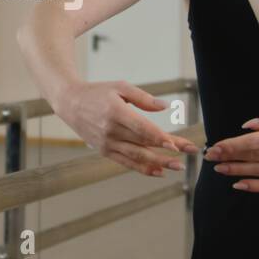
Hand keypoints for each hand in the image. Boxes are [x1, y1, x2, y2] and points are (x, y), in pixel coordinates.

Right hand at [56, 81, 199, 176]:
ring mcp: (107, 143)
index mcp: (115, 112)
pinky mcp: (105, 151)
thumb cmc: (97, 93)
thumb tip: (165, 107)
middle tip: (188, 154)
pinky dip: (143, 169)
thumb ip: (143, 98)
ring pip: (137, 157)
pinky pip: (127, 163)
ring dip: (159, 163)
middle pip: (144, 144)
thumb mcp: (120, 87)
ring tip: (178, 167)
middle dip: (167, 151)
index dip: (160, 138)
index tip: (176, 144)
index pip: (141, 128)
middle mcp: (111, 131)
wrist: (70, 104)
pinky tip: (159, 172)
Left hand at [204, 100, 258, 191]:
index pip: (251, 143)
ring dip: (237, 172)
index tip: (215, 147)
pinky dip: (256, 186)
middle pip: (252, 158)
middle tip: (210, 158)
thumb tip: (247, 128)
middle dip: (229, 158)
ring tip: (220, 170)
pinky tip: (240, 184)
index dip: (230, 146)